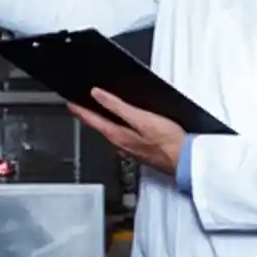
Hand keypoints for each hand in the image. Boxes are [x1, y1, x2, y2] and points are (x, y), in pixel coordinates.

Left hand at [67, 88, 184, 175]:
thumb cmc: (168, 141)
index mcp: (118, 136)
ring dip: (102, 123)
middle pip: (99, 128)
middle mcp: (121, 145)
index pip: (92, 121)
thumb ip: (117, 106)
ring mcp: (131, 150)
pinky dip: (116, 129)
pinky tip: (121, 127)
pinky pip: (122, 138)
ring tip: (96, 114)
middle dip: (89, 117)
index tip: (70, 103)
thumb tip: (97, 95)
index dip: (80, 111)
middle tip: (79, 108)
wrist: (186, 161)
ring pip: (110, 134)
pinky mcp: (141, 151)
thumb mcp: (141, 118)